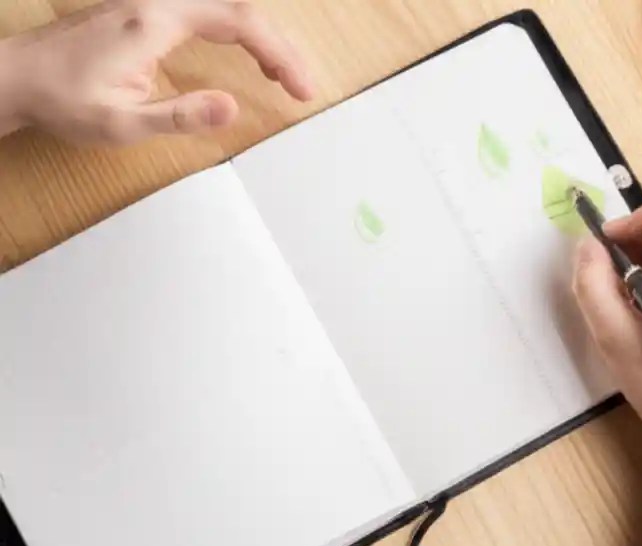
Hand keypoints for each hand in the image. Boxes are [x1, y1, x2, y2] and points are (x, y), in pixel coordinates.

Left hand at [0, 0, 312, 143]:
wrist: (13, 77)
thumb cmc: (60, 100)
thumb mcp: (122, 123)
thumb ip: (180, 117)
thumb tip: (232, 106)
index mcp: (157, 21)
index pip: (240, 23)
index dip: (279, 55)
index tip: (300, 89)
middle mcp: (156, 2)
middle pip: (239, 7)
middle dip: (278, 45)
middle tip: (300, 85)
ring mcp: (149, 1)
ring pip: (224, 4)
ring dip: (259, 35)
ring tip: (278, 74)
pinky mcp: (144, 9)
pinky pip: (205, 8)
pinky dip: (236, 28)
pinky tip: (240, 52)